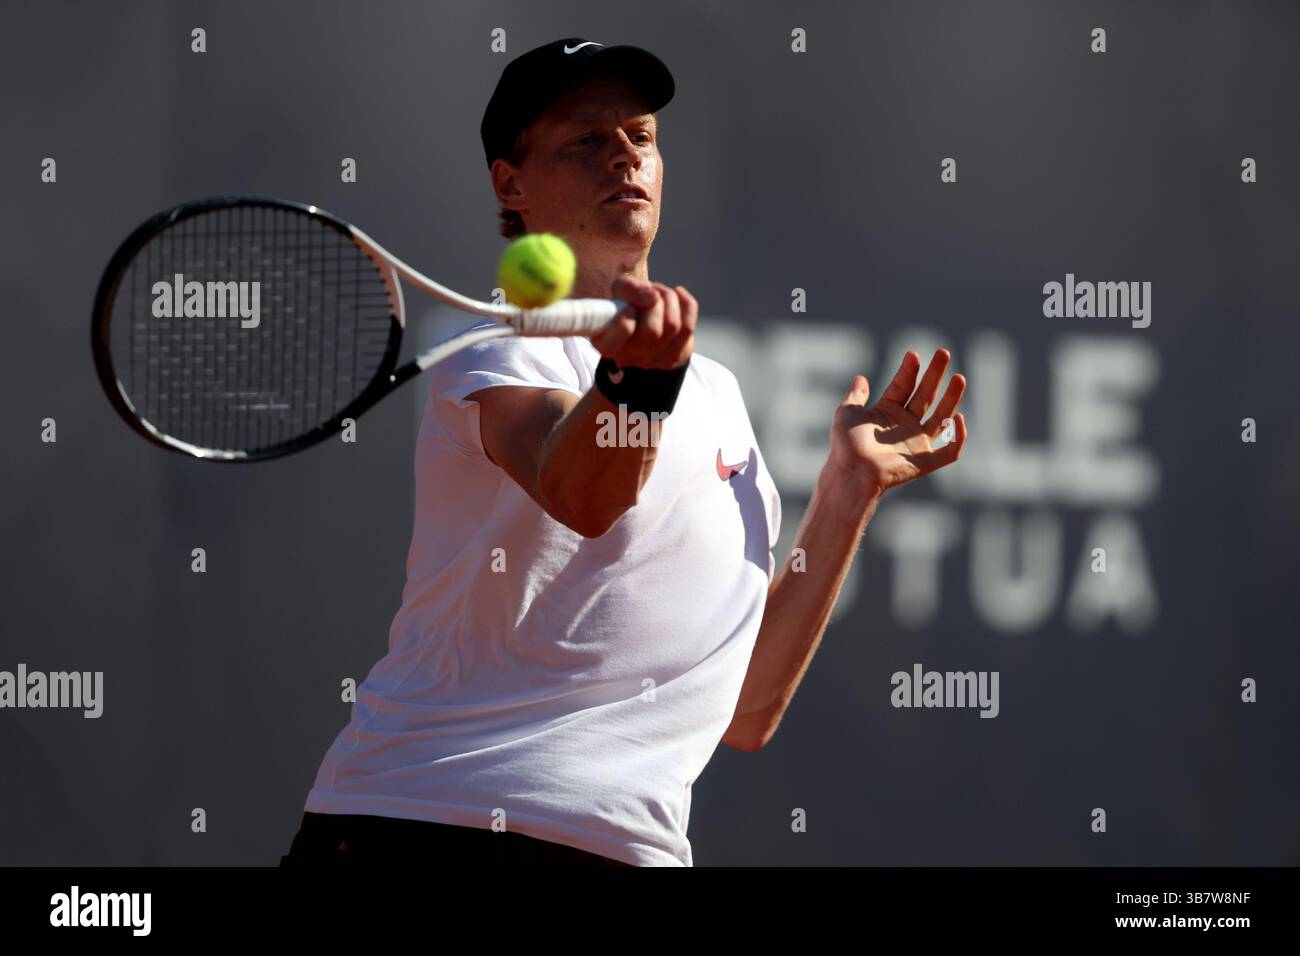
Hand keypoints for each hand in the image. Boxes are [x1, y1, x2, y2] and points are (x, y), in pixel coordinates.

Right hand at [589, 275, 696, 369]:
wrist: (645, 317)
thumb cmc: (628, 302)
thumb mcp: (620, 289)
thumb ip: (629, 288)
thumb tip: (653, 297)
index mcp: (605, 342)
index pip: (624, 330)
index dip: (630, 313)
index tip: (630, 306)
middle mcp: (627, 357)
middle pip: (653, 330)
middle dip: (656, 302)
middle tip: (650, 294)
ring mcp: (650, 361)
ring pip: (673, 327)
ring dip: (669, 299)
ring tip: (660, 294)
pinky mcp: (670, 359)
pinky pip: (688, 328)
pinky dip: (686, 304)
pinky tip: (677, 295)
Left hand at [830, 349, 967, 493]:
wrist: (852, 471)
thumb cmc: (846, 445)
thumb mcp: (847, 413)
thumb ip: (856, 395)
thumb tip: (860, 377)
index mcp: (887, 412)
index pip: (903, 386)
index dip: (909, 370)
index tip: (913, 355)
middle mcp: (904, 426)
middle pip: (925, 396)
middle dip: (935, 375)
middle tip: (943, 353)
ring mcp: (916, 443)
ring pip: (942, 417)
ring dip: (952, 398)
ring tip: (959, 377)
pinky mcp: (925, 461)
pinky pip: (950, 450)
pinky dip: (958, 436)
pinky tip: (958, 417)